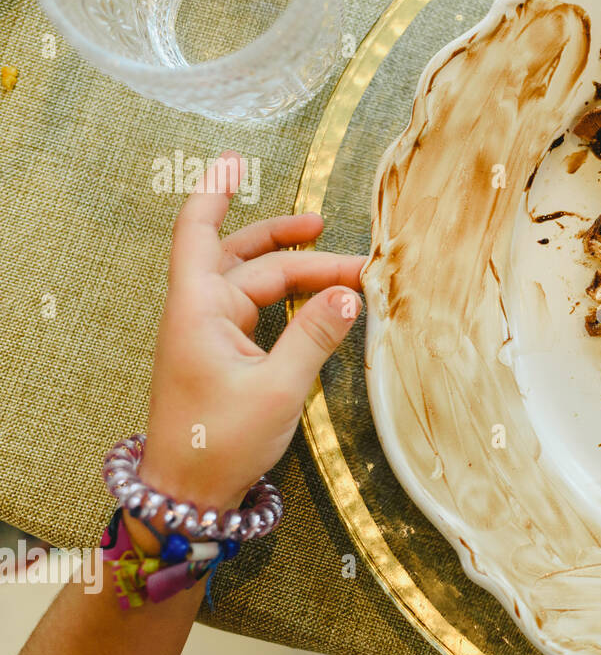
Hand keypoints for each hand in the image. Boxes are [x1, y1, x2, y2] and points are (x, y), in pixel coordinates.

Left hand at [133, 151, 364, 550]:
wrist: (187, 495)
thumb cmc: (221, 443)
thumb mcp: (278, 389)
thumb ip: (315, 336)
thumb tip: (351, 296)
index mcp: (199, 311)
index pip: (199, 233)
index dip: (215, 192)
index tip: (234, 159)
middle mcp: (199, 315)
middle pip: (250, 263)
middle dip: (303, 254)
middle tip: (360, 262)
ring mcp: (208, 337)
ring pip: (255, 287)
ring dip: (296, 274)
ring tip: (343, 268)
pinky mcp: (220, 358)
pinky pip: (257, 314)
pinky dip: (289, 304)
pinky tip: (320, 307)